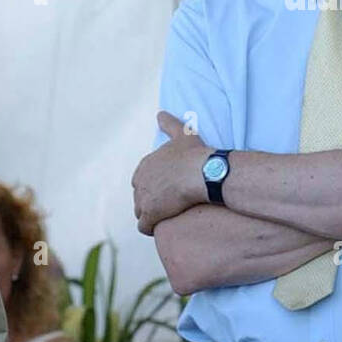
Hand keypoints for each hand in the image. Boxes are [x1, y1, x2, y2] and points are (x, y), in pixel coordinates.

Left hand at [132, 111, 210, 234]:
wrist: (202, 172)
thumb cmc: (195, 154)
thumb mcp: (182, 133)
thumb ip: (169, 124)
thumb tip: (160, 113)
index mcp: (145, 165)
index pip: (141, 180)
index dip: (155, 187)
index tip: (169, 190)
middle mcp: (139, 181)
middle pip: (140, 197)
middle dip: (151, 202)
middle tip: (170, 205)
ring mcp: (142, 198)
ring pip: (141, 212)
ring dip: (151, 216)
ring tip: (168, 218)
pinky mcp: (149, 213)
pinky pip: (144, 227)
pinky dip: (151, 228)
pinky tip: (161, 227)